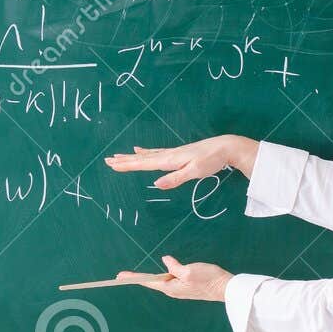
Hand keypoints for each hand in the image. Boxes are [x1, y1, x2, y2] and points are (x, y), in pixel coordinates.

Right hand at [103, 135, 256, 189]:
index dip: (128, 165)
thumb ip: (175, 179)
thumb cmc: (211, 160)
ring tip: (119, 156)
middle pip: (142, 158)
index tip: (113, 165)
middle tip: (107, 160)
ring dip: (132, 157)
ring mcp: (173, 153)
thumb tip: (156, 184)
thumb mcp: (194, 172)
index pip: (145, 164)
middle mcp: (168, 155)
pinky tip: (141, 150)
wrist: (225, 147)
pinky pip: (156, 153)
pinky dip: (146, 152)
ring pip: (147, 155)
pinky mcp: (178, 153)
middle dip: (125, 161)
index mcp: (170, 160)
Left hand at [116, 255, 231, 301]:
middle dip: (138, 278)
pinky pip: (169, 281)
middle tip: (122, 275)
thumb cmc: (208, 279)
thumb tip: (165, 261)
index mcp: (171, 287)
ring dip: (148, 278)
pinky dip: (160, 277)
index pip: (148, 281)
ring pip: (160, 282)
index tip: (120, 276)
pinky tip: (159, 275)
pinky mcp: (185, 287)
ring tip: (136, 276)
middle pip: (152, 282)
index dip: (134, 278)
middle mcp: (173, 290)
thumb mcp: (190, 270)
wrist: (225, 288)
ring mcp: (179, 290)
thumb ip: (175, 267)